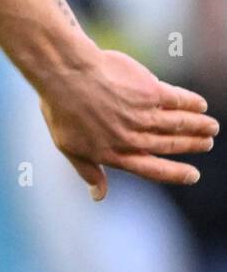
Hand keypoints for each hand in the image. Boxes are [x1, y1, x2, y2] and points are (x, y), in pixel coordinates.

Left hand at [38, 49, 217, 200]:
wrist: (65, 75)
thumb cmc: (61, 109)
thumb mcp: (68, 147)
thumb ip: (88, 171)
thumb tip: (98, 197)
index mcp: (114, 153)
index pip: (151, 169)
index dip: (174, 173)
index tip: (193, 175)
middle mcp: (132, 137)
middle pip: (169, 144)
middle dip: (191, 145)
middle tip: (207, 144)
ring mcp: (142, 114)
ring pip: (178, 123)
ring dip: (198, 126)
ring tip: (211, 127)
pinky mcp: (149, 91)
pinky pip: (178, 100)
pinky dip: (192, 103)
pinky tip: (200, 104)